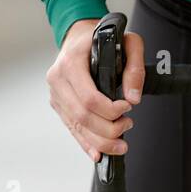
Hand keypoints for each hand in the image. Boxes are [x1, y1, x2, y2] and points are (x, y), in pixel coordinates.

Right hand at [46, 19, 145, 162]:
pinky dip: (86, 144)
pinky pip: (72, 129)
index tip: (128, 107)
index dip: (110, 110)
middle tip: (128, 126)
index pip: (88, 97)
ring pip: (76, 127)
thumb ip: (135, 67)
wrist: (79, 37)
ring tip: (121, 145)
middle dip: (108, 129)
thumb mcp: (127, 42)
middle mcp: (58, 80)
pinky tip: (99, 154)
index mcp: (71, 63)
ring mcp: (56, 94)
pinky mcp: (59, 105)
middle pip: (82, 116)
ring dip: (100, 141)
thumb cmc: (101, 38)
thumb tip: (134, 97)